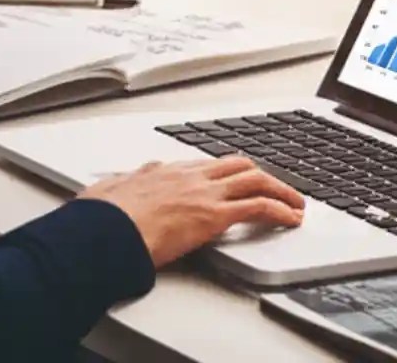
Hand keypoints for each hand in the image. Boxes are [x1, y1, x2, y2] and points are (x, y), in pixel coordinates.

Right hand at [79, 157, 305, 266]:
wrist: (103, 231)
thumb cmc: (100, 217)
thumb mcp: (108, 191)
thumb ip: (122, 184)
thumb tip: (123, 180)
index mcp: (165, 170)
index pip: (206, 164)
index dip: (227, 172)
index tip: (236, 179)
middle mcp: (189, 176)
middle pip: (237, 165)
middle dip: (260, 175)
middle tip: (274, 188)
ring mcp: (204, 193)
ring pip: (256, 180)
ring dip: (280, 190)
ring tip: (295, 203)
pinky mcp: (215, 215)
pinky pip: (260, 207)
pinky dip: (281, 210)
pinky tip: (292, 219)